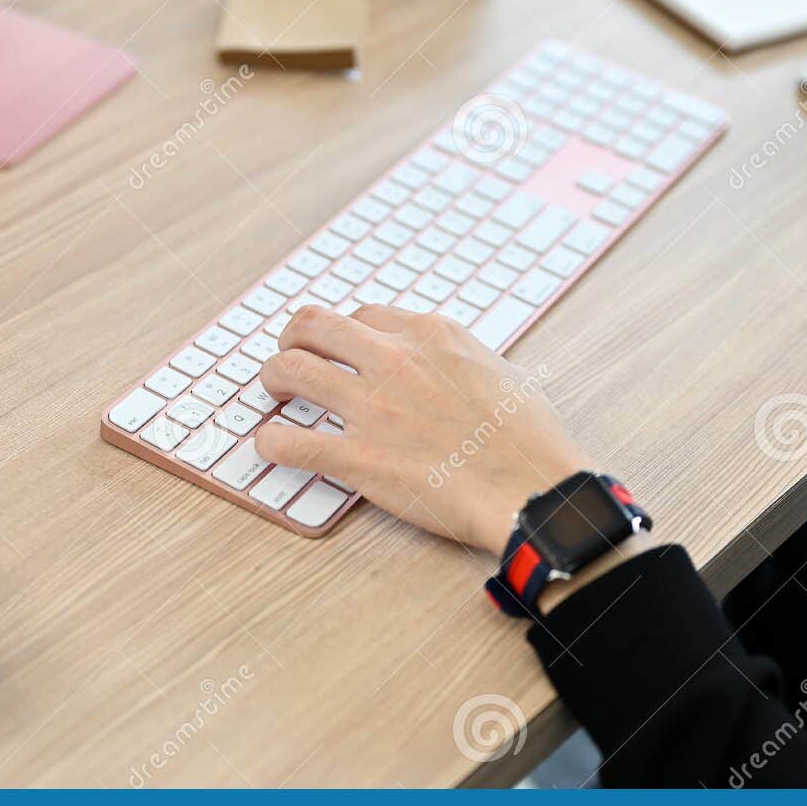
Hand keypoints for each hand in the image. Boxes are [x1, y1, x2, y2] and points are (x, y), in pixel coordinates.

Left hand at [253, 305, 591, 556]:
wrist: (535, 490)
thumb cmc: (530, 440)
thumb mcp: (504, 373)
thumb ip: (465, 361)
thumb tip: (453, 366)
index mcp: (431, 335)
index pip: (364, 315)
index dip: (346, 333)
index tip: (341, 349)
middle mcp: (395, 361)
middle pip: (314, 324)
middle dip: (293, 337)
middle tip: (290, 356)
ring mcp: (373, 407)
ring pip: (291, 370)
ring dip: (273, 378)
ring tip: (275, 393)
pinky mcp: (359, 457)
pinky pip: (291, 442)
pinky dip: (271, 442)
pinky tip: (271, 446)